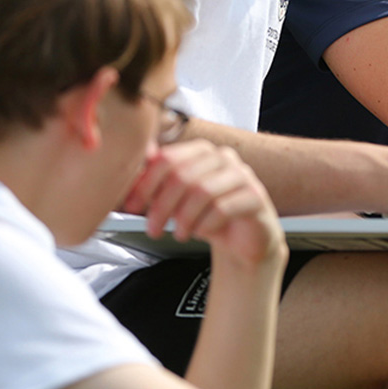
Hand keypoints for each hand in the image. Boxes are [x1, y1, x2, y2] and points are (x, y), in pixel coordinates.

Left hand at [122, 139, 284, 269]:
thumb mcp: (175, 198)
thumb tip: (135, 163)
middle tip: (153, 229)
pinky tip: (202, 231)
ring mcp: (242, 175)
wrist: (243, 237)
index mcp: (202, 151)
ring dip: (184, 219)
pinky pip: (223, 208)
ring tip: (180, 234)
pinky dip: (206, 225)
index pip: (167, 158)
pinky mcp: (255, 197)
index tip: (131, 207)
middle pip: (182, 176)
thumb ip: (155, 179)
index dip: (144, 184)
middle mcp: (223, 157)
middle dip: (161, 206)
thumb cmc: (207, 215)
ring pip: (202, 191)